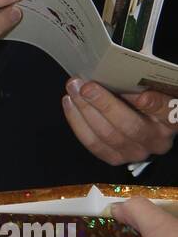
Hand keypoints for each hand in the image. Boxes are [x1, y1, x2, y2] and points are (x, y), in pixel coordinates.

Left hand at [62, 80, 177, 166]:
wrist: (144, 124)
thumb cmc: (147, 98)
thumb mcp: (152, 90)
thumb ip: (141, 85)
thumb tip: (116, 77)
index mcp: (171, 120)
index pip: (165, 111)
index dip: (153, 104)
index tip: (142, 96)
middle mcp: (156, 141)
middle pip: (129, 126)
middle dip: (103, 104)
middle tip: (85, 86)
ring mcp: (135, 153)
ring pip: (107, 136)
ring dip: (84, 112)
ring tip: (72, 90)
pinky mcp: (116, 158)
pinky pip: (93, 144)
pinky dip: (77, 122)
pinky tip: (69, 104)